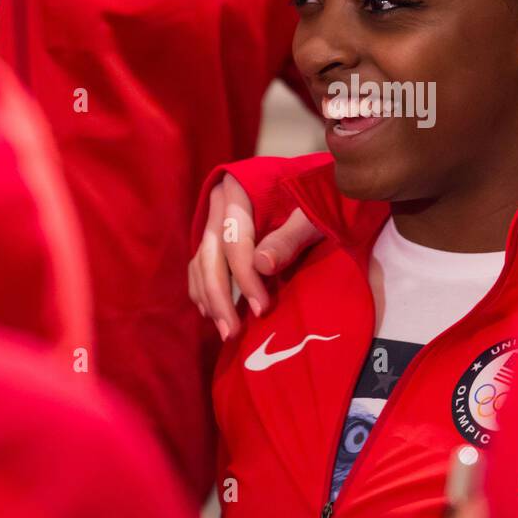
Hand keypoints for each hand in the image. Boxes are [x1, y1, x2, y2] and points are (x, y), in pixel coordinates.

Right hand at [187, 175, 322, 339]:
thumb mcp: (311, 216)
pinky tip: (210, 312)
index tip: (261, 308)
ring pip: (201, 261)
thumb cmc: (319, 199)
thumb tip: (261, 265)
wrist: (317, 185)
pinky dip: (202, 289)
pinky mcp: (214, 234)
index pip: (233, 240)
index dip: (244, 277)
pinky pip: (198, 264)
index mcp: (239, 190)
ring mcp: (214, 218)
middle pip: (210, 253)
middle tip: (232, 332)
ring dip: (210, 298)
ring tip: (224, 329)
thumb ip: (289, 237)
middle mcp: (219, 203)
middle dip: (219, 296)